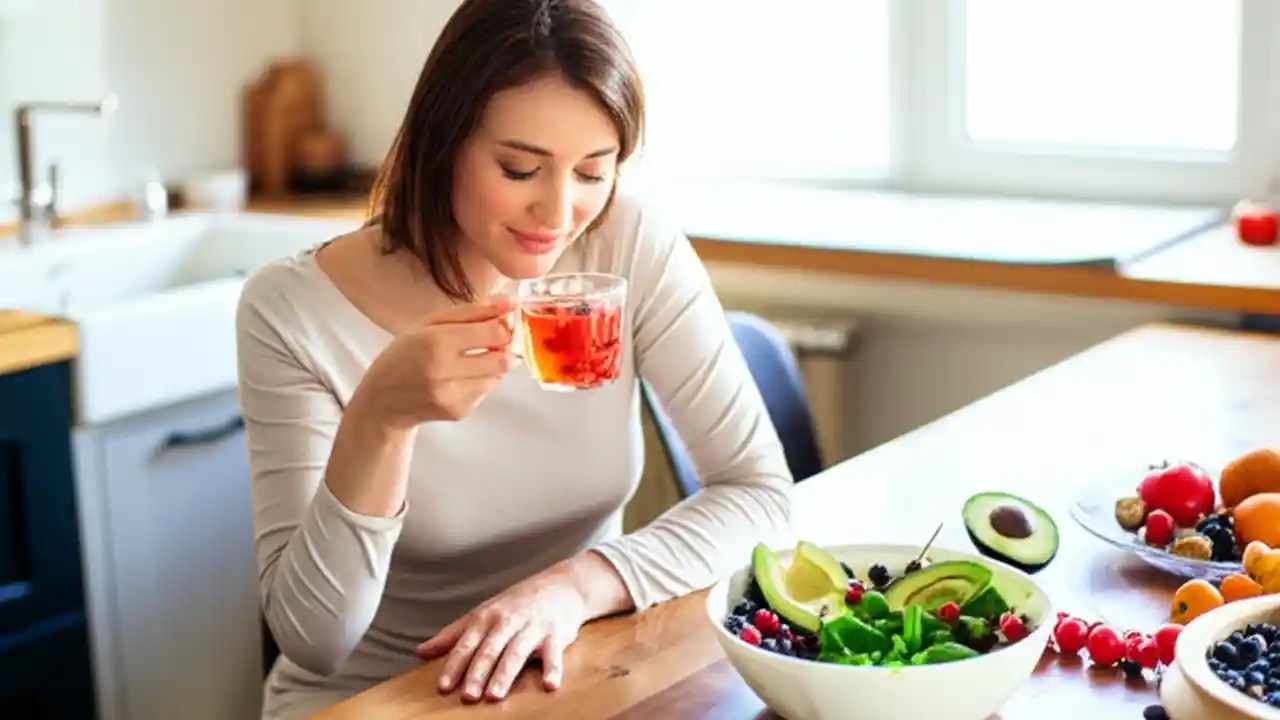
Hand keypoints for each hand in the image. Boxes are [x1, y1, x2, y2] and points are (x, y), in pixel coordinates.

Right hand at [353, 297, 517, 428]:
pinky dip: (479, 382)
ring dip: (490, 366)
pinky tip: (456, 379)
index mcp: (436, 342)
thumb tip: (508, 302)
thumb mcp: (429, 323)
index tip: (500, 322)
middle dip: (504, 348)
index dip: (505, 326)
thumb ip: (471, 311)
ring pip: (497, 376)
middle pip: (504, 359)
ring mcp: (453, 395)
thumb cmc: (404, 355)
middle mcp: (445, 371)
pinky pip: (485, 392)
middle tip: (491, 342)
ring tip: (465, 362)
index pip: (495, 333)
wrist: (382, 401)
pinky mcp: (459, 412)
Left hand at [416, 564, 587, 701]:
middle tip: (467, 696)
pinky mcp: (556, 634)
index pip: (466, 644)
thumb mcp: (483, 612)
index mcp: (487, 617)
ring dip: (505, 674)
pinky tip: (549, 685)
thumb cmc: (518, 602)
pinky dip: (553, 669)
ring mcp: (533, 627)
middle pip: (490, 650)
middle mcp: (508, 621)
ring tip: (495, 695)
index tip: (444, 686)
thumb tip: (420, 652)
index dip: (454, 665)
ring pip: (516, 652)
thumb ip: (453, 634)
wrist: (563, 585)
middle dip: (477, 673)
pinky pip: (554, 654)